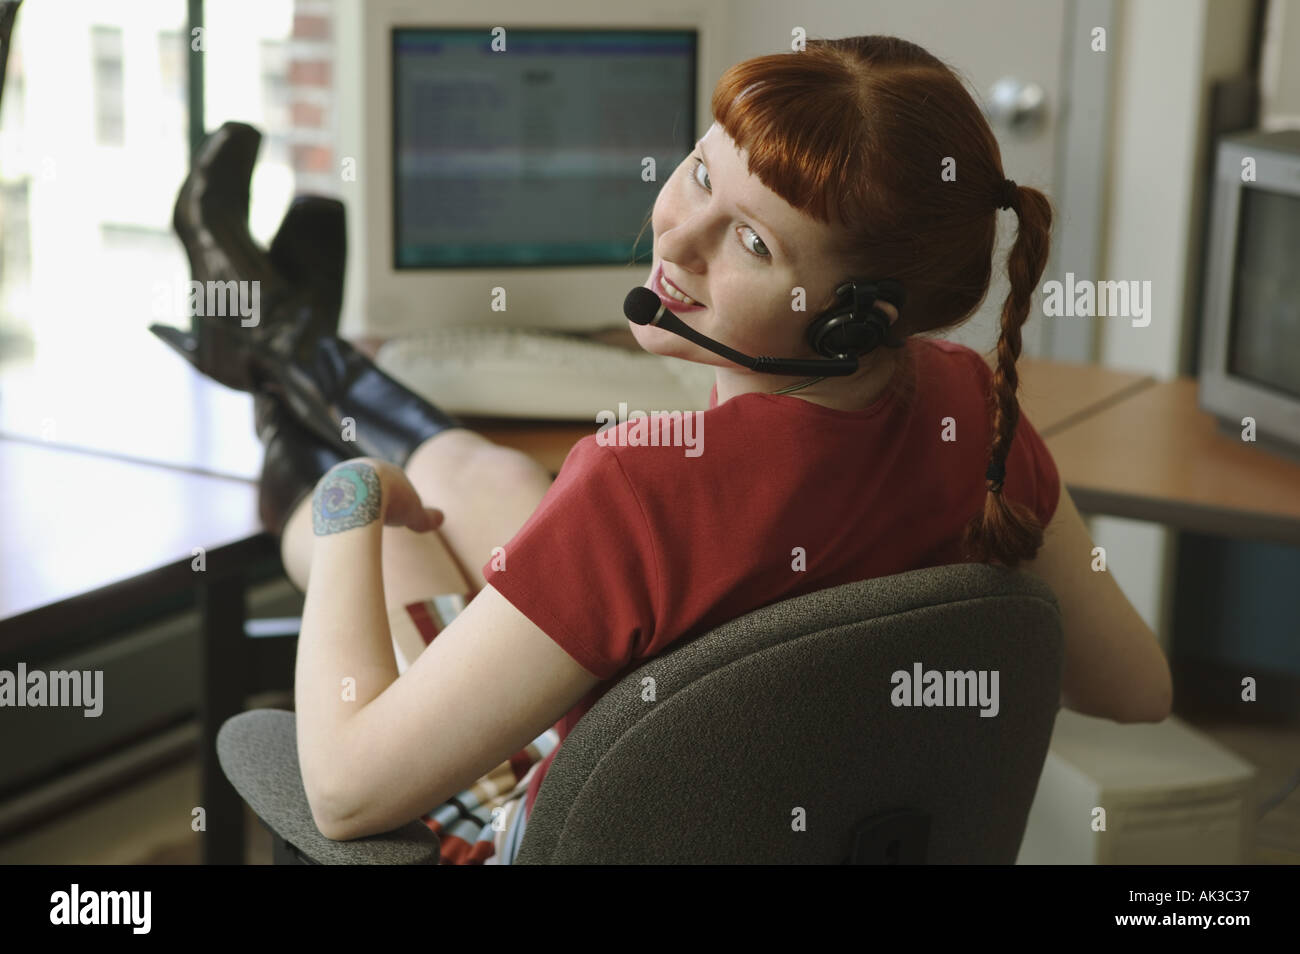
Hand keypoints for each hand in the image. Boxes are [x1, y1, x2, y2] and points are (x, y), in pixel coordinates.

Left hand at [312, 458, 443, 535]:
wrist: (359, 495)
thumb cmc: (391, 502)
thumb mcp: (414, 512)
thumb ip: (427, 517)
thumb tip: (441, 518)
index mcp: (383, 469)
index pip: (389, 482)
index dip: (394, 498)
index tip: (395, 512)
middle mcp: (360, 468)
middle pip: (366, 486)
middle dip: (371, 500)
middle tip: (375, 518)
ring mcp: (340, 478)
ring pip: (347, 494)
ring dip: (352, 508)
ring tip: (358, 526)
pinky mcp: (324, 492)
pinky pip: (332, 505)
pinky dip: (339, 516)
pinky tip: (344, 529)